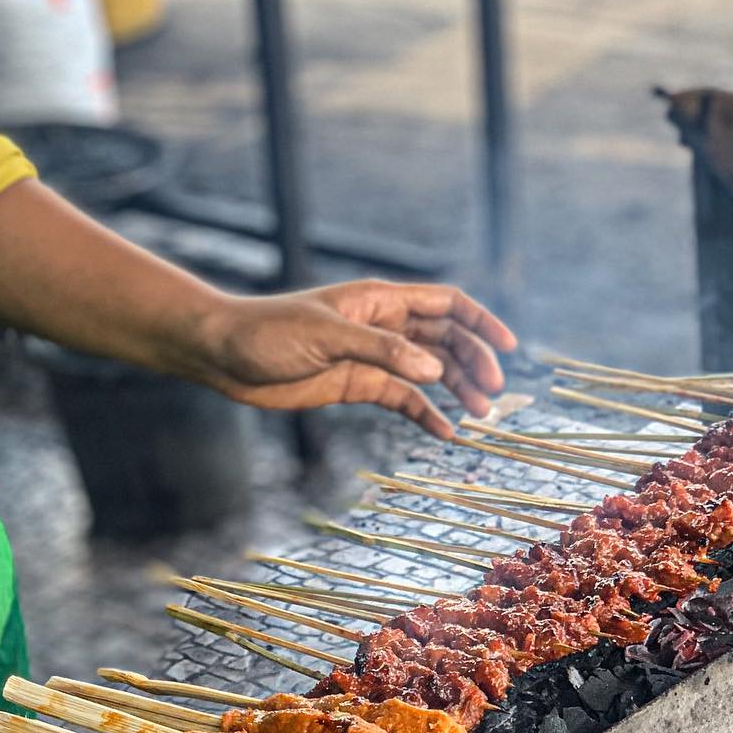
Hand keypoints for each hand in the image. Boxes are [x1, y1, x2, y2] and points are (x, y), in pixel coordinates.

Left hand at [191, 279, 516, 439]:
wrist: (224, 356)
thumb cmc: (268, 333)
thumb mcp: (328, 337)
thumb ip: (383, 351)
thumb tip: (435, 371)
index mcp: (380, 300)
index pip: (445, 304)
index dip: (480, 322)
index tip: (508, 348)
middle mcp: (382, 326)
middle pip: (444, 340)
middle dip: (473, 363)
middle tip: (493, 395)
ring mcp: (371, 356)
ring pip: (428, 372)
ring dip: (456, 391)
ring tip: (481, 416)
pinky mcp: (356, 384)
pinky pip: (401, 399)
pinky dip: (425, 414)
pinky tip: (446, 432)